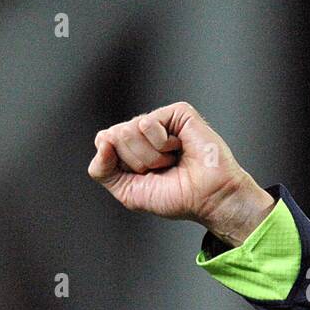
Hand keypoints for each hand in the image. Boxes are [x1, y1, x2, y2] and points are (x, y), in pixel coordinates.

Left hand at [87, 101, 273, 246]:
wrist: (207, 197)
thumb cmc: (174, 196)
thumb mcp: (127, 191)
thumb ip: (102, 170)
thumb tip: (102, 140)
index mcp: (128, 149)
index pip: (102, 142)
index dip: (117, 163)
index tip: (142, 176)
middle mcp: (142, 132)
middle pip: (113, 136)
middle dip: (135, 162)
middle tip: (160, 169)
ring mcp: (160, 121)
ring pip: (128, 131)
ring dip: (150, 156)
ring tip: (171, 161)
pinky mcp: (177, 113)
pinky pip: (147, 123)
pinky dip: (161, 144)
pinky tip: (179, 148)